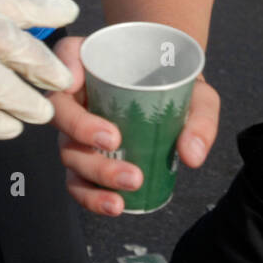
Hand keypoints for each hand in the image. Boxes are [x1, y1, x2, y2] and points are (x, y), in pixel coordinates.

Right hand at [52, 36, 220, 215]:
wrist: (175, 96)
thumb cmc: (180, 86)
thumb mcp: (197, 93)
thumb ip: (200, 118)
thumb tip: (192, 156)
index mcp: (92, 60)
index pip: (65, 57)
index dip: (71, 74)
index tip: (106, 117)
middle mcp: (75, 92)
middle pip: (62, 116)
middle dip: (86, 139)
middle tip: (121, 153)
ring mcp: (75, 127)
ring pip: (69, 153)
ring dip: (95, 174)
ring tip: (131, 185)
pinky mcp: (84, 156)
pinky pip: (76, 179)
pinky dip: (91, 196)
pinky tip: (116, 205)